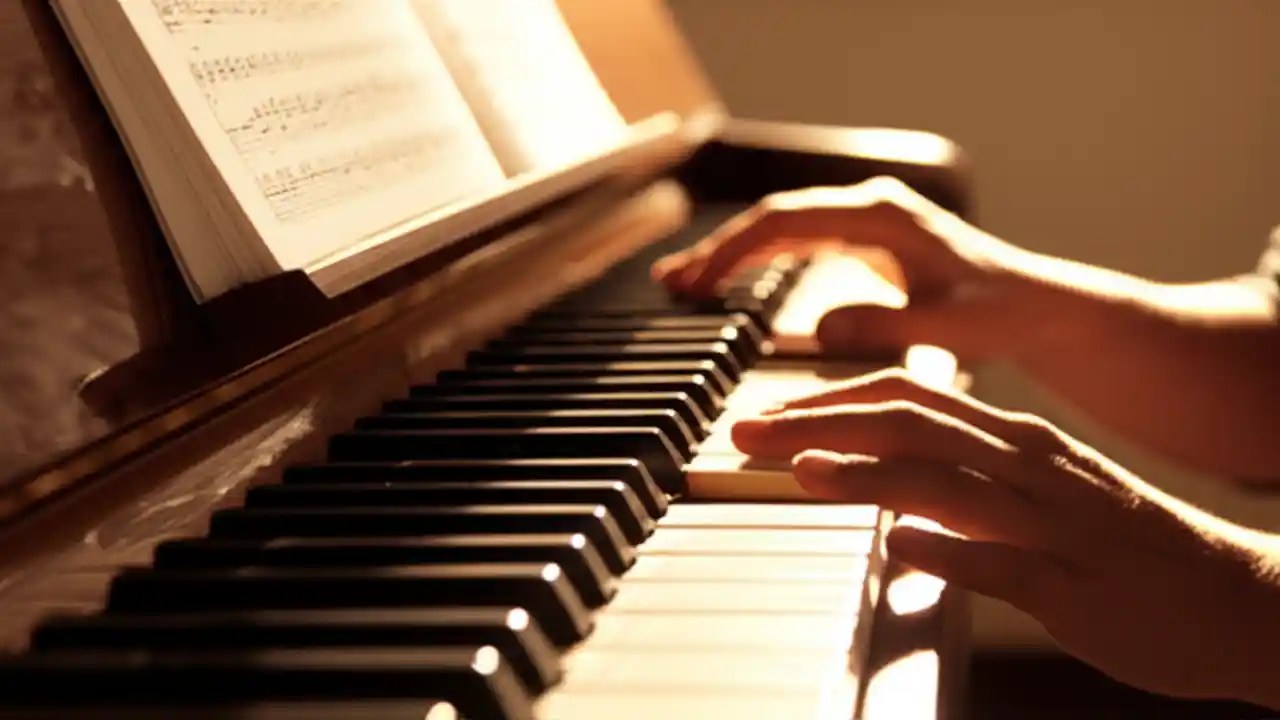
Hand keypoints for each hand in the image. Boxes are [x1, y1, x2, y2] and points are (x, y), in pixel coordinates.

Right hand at [651, 177, 1046, 359]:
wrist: (1034, 306)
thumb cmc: (998, 313)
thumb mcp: (949, 326)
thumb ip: (888, 324)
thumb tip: (824, 328)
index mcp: (881, 216)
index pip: (787, 221)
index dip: (736, 250)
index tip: (699, 281)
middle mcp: (869, 208)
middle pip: (774, 218)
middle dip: (720, 249)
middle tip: (672, 283)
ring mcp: (866, 221)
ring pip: (781, 227)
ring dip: (733, 253)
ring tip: (683, 282)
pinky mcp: (865, 240)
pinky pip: (798, 242)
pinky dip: (759, 260)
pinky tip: (729, 281)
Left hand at [731, 368, 1279, 708]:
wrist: (1238, 597)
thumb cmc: (1130, 551)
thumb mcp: (1044, 498)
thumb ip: (970, 486)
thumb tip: (892, 497)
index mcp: (1017, 443)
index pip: (909, 396)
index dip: (831, 400)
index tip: (770, 414)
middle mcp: (1028, 468)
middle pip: (909, 423)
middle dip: (821, 422)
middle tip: (749, 433)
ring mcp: (1048, 524)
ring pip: (945, 479)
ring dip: (865, 473)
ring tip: (799, 470)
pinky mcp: (1069, 585)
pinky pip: (999, 563)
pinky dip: (942, 549)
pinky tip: (893, 545)